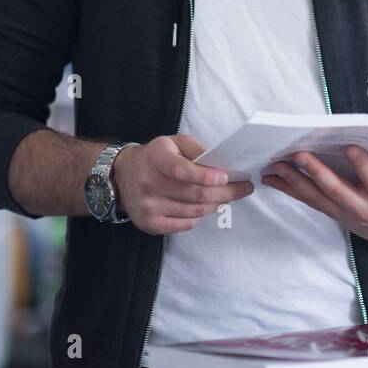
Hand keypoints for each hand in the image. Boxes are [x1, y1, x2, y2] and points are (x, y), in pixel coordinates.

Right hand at [115, 135, 253, 234]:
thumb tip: (223, 166)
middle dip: (226, 193)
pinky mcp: (149, 224)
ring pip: (195, 211)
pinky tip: (204, 207)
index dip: (206, 176)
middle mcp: (149, 183)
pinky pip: (185, 224)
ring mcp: (148, 207)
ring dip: (216, 204)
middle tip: (244, 188)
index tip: (226, 177)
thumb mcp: (176, 143)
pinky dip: (200, 217)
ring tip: (226, 196)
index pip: (182, 170)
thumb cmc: (157, 157)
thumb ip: (198, 151)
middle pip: (195, 194)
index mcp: (156, 158)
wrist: (123, 176)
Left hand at [262, 120, 367, 249]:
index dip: (363, 166)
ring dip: (295, 183)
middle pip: (338, 191)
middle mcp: (367, 211)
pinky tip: (275, 179)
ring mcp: (350, 216)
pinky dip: (293, 191)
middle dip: (316, 173)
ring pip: (319, 199)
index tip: (349, 148)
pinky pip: (313, 203)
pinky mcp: (339, 216)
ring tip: (275, 166)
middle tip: (298, 154)